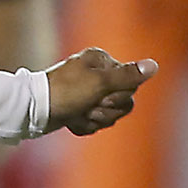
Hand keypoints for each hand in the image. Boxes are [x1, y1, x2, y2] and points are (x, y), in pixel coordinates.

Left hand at [43, 48, 158, 135]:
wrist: (33, 111)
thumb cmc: (65, 92)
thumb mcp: (99, 82)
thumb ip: (128, 76)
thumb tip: (154, 65)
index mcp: (102, 62)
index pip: (131, 85)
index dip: (118, 97)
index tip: (100, 96)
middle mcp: (97, 75)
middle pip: (123, 102)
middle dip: (104, 110)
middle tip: (86, 107)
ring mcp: (87, 93)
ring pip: (109, 115)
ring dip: (93, 119)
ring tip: (76, 114)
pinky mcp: (79, 109)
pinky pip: (94, 123)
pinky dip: (83, 125)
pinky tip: (71, 121)